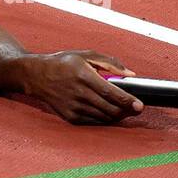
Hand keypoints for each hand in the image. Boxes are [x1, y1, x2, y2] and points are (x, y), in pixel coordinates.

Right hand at [21, 51, 141, 124]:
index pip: (111, 93)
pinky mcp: (71, 117)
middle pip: (110, 109)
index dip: (128, 101)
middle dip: (127, 111)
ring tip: (122, 109)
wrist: (37, 76)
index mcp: (83, 76)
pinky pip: (94, 122)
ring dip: (117, 115)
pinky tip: (107, 111)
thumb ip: (110, 63)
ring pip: (104, 118)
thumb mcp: (86, 55)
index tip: (140, 105)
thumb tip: (131, 74)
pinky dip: (104, 119)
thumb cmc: (63, 63)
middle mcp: (78, 93)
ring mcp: (74, 107)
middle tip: (135, 108)